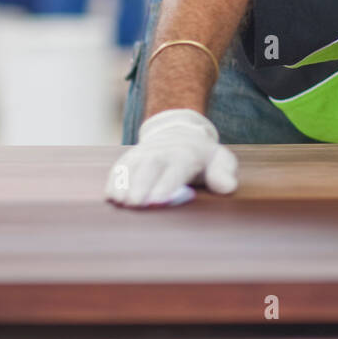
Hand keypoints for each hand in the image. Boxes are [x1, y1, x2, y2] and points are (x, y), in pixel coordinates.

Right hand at [105, 109, 238, 207]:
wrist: (179, 133)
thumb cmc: (202, 156)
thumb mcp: (220, 159)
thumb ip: (223, 172)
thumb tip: (227, 187)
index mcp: (187, 154)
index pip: (177, 169)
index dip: (167, 185)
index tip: (159, 201)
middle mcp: (163, 151)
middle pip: (150, 166)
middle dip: (142, 185)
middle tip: (136, 205)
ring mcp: (144, 153)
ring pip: (132, 166)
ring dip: (124, 183)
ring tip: (120, 202)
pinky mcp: (130, 157)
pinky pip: (120, 167)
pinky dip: (114, 180)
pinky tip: (110, 196)